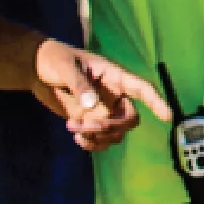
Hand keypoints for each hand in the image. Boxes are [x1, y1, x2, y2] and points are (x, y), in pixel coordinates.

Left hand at [31, 41, 171, 150]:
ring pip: (115, 133)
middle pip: (129, 119)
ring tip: (72, 128)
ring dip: (97, 137)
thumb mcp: (65, 67)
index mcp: (113, 76)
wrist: (36, 69)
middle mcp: (113, 95)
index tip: (167, 117)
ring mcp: (102, 111)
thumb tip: (92, 106)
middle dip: (111, 127)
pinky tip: (76, 138)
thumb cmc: (53, 59)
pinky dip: (92, 144)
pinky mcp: (90, 121)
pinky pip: (101, 140)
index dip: (156, 102)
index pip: (141, 89)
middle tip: (86, 126)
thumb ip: (79, 85)